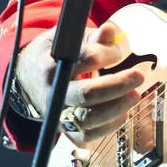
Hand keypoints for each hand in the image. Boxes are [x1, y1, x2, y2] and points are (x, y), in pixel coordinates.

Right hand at [16, 20, 145, 144]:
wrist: (28, 78)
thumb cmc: (52, 55)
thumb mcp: (65, 39)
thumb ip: (90, 37)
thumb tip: (109, 31)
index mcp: (52, 64)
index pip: (86, 59)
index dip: (108, 54)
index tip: (118, 51)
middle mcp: (53, 92)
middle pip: (87, 94)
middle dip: (117, 85)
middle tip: (138, 76)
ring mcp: (57, 113)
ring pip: (89, 118)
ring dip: (117, 107)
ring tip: (134, 95)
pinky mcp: (64, 128)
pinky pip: (87, 135)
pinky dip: (108, 127)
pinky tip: (122, 113)